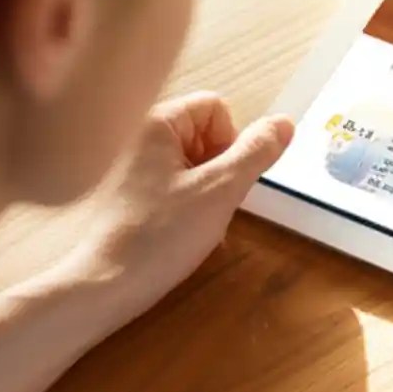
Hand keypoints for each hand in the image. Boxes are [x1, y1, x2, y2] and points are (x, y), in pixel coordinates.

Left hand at [81, 91, 294, 317]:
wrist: (107, 283)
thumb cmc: (163, 233)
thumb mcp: (221, 191)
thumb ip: (256, 153)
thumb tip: (284, 122)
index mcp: (157, 122)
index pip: (216, 108)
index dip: (232, 142)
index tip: (224, 180)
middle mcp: (139, 134)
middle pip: (205, 135)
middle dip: (221, 170)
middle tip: (212, 204)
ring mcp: (132, 165)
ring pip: (194, 164)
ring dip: (209, 192)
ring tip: (197, 223)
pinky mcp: (129, 194)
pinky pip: (175, 185)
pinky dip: (189, 205)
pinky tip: (183, 233)